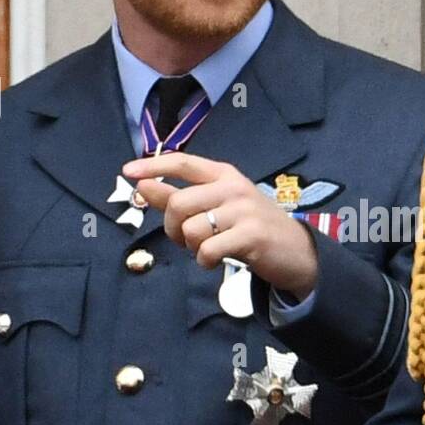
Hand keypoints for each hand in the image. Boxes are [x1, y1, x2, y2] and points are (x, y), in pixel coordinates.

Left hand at [121, 153, 318, 298]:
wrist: (296, 251)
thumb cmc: (251, 227)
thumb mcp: (218, 207)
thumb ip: (181, 197)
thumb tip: (143, 186)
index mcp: (224, 175)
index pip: (183, 162)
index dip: (153, 166)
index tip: (128, 172)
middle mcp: (233, 187)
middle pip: (179, 203)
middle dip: (171, 228)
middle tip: (182, 240)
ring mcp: (244, 211)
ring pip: (191, 229)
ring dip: (190, 247)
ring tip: (205, 249)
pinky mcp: (251, 236)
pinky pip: (208, 250)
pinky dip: (204, 261)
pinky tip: (214, 261)